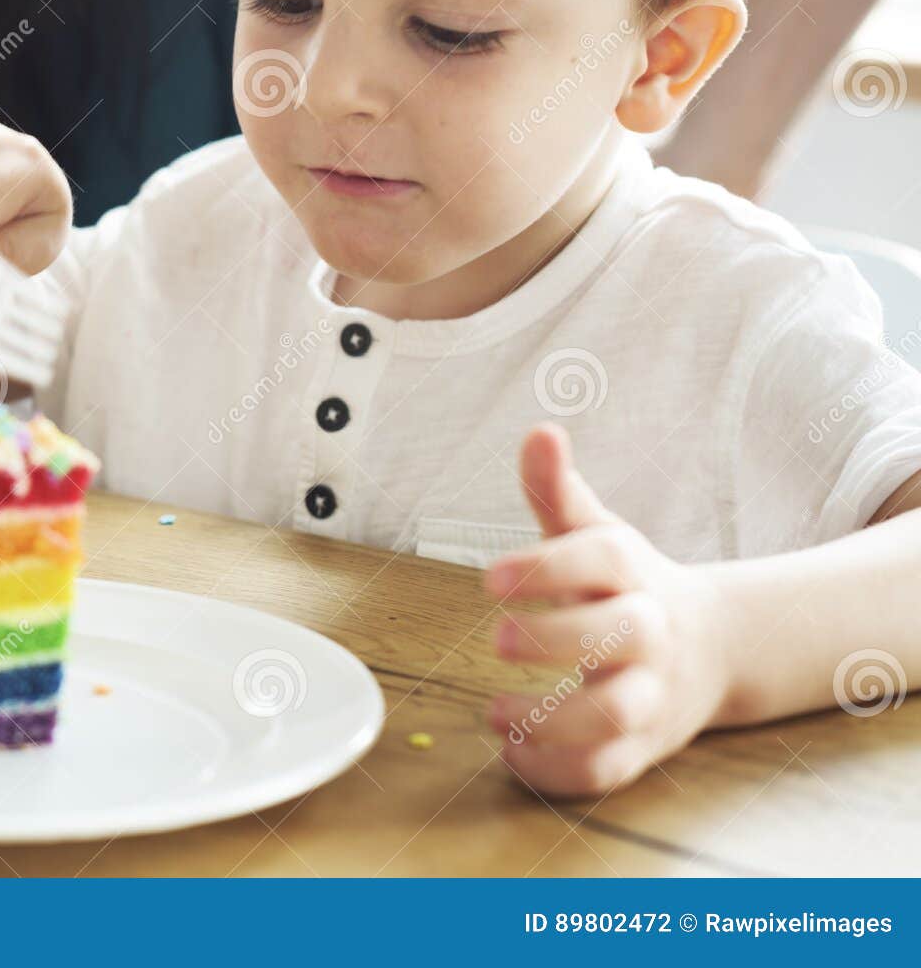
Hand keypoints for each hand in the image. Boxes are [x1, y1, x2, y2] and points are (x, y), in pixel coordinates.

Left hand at [483, 424, 735, 796]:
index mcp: (632, 571)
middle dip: (555, 640)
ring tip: (492, 713)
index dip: (545, 566)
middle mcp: (649, 632)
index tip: (488, 578)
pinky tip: (508, 752)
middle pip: (617, 636)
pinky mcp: (642, 747)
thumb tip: (541, 430)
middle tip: (496, 639)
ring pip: (614, 714)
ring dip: (549, 719)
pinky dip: (556, 772)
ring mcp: (650, 693)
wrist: (712, 646)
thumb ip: (558, 488)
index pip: (598, 559)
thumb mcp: (594, 530)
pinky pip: (605, 770)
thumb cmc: (628, 581)